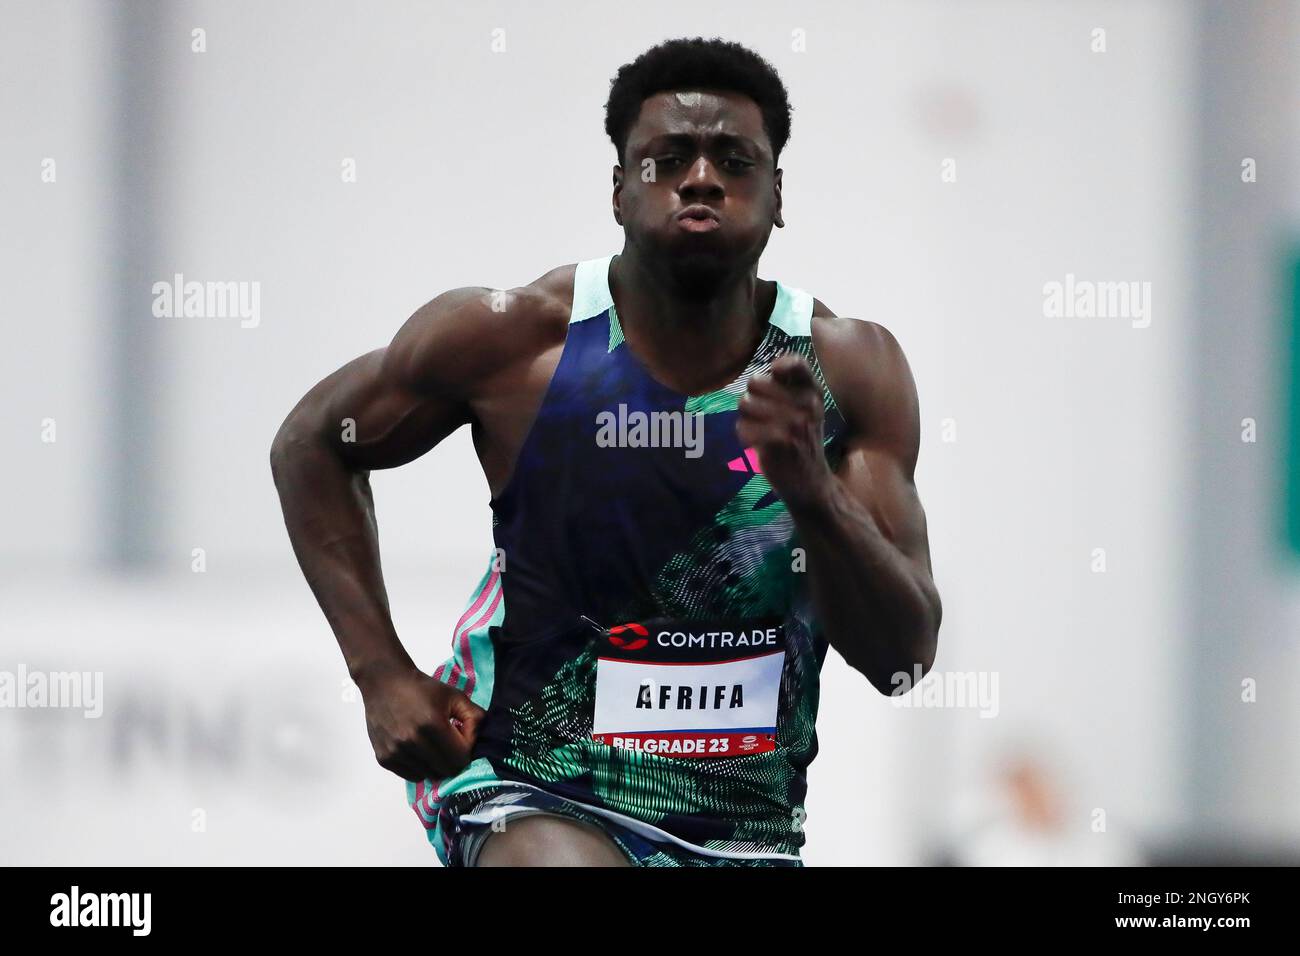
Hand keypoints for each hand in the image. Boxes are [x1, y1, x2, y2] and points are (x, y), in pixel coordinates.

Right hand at [356, 661, 485, 780]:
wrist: (385, 683)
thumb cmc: (422, 688)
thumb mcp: (455, 696)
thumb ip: (475, 717)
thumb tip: (479, 741)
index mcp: (432, 725)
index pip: (460, 759)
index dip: (466, 750)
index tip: (460, 736)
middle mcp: (411, 742)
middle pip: (446, 771)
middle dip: (453, 759)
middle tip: (449, 743)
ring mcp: (396, 752)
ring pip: (429, 776)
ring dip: (436, 765)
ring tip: (432, 745)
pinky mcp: (384, 759)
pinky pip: (412, 776)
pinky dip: (420, 767)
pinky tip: (418, 749)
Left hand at [736, 352, 834, 512]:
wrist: (811, 483)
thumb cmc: (802, 442)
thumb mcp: (808, 411)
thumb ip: (791, 387)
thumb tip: (764, 370)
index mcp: (813, 394)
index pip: (795, 363)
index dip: (778, 367)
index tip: (775, 377)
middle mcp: (806, 405)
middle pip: (754, 382)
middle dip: (752, 399)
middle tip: (763, 418)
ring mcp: (792, 423)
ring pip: (745, 404)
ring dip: (745, 419)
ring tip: (761, 432)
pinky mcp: (776, 441)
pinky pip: (742, 427)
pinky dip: (744, 437)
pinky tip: (758, 446)